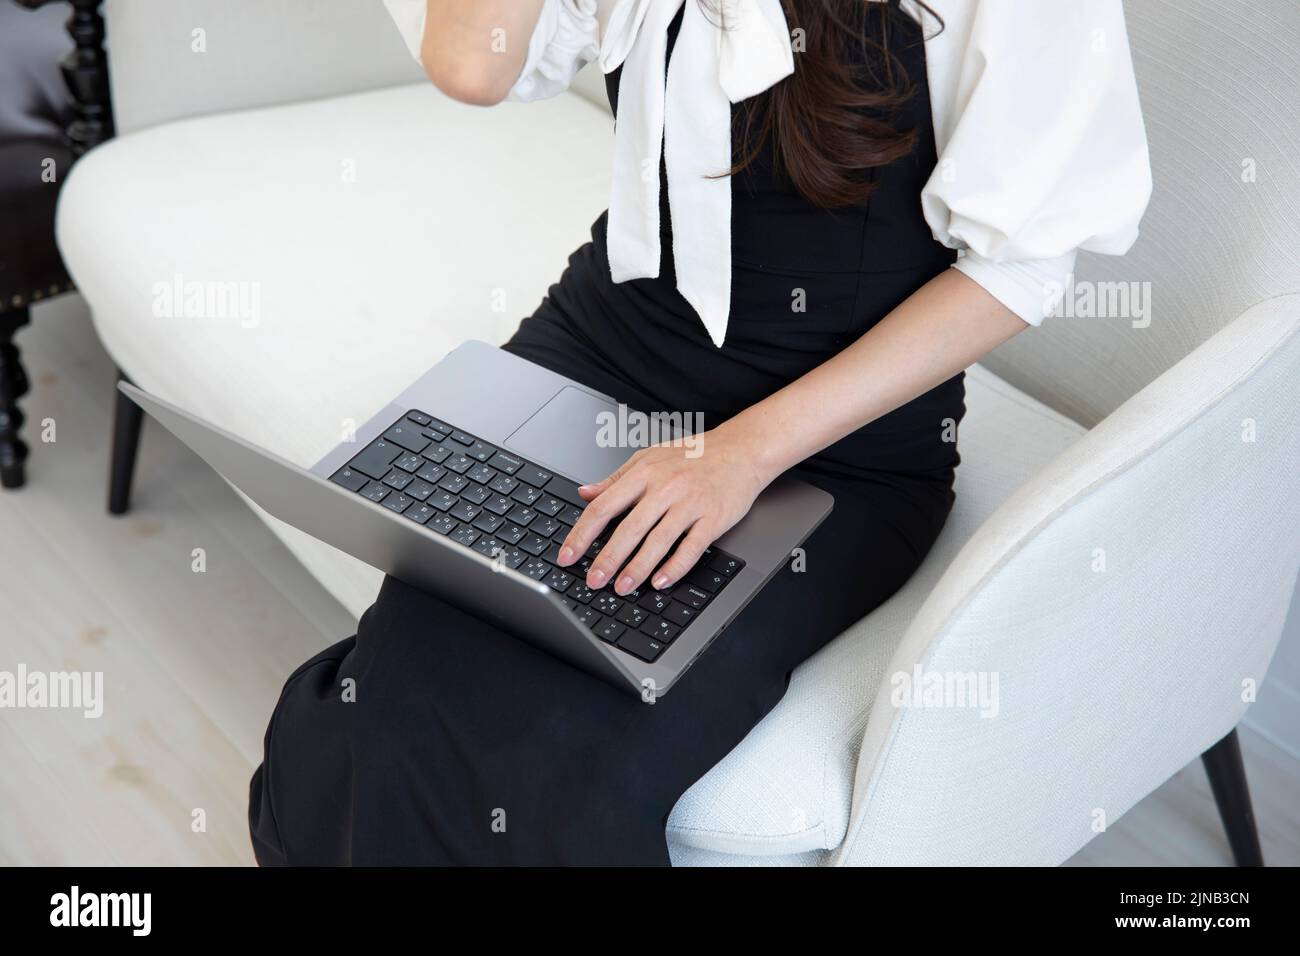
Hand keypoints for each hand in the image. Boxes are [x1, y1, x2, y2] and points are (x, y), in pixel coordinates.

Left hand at [555, 425, 769, 594]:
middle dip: (607, 559)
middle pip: (629, 528)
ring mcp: (690, 503)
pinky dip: (674, 567)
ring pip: (658, 541)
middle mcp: (665, 487)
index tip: (568, 555)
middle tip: (593, 580)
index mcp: (644, 473)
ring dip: (637, 568)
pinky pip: (691, 547)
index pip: (604, 506)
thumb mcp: (649, 457)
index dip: (582, 534)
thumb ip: (616, 479)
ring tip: (622, 587)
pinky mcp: (713, 518)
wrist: (741, 450)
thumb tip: (585, 492)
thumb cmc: (695, 454)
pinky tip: (660, 582)